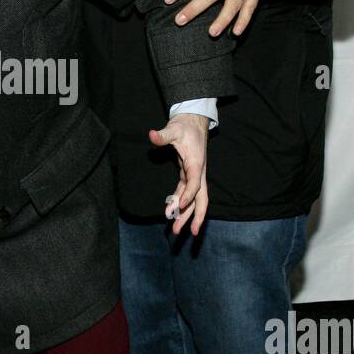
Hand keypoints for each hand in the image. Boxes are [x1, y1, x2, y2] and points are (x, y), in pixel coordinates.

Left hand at [148, 113, 208, 236]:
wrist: (194, 121)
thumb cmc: (185, 126)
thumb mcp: (173, 129)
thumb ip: (163, 135)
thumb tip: (151, 135)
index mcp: (196, 163)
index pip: (194, 184)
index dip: (188, 196)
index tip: (178, 207)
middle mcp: (198, 172)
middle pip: (202, 199)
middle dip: (196, 216)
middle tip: (188, 232)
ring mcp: (194, 175)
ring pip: (194, 200)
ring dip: (186, 215)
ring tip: (176, 230)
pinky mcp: (188, 175)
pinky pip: (186, 194)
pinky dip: (180, 205)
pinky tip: (172, 214)